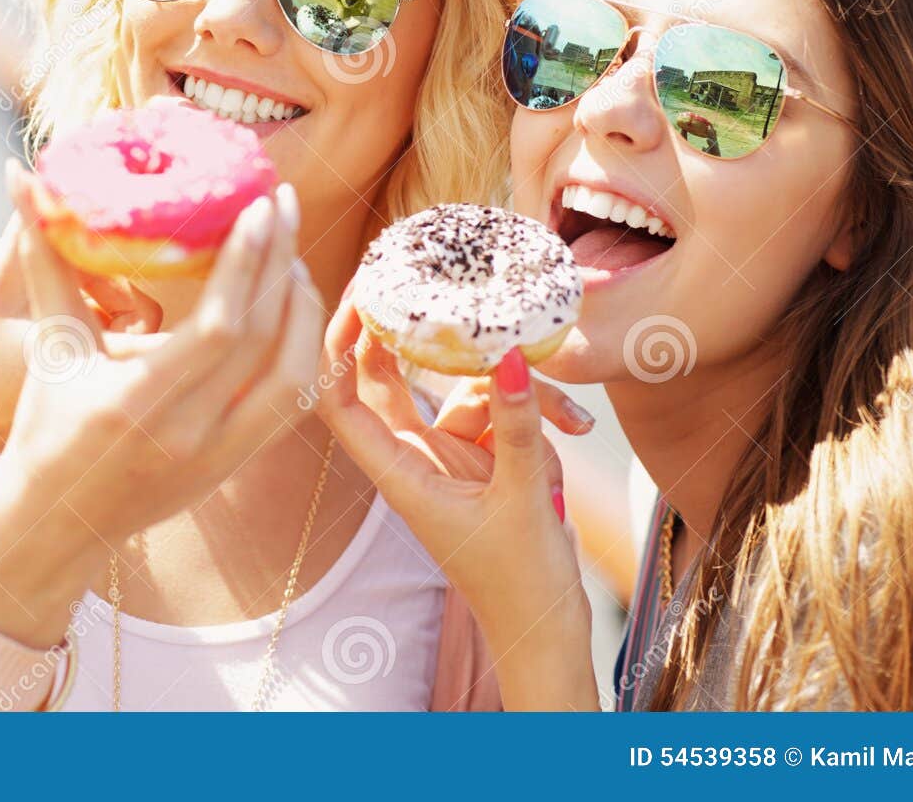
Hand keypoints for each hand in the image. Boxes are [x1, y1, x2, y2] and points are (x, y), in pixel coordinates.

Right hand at [0, 165, 322, 645]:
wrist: (50, 527)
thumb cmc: (40, 425)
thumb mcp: (47, 343)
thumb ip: (41, 255)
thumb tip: (18, 172)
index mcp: (136, 404)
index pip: (219, 328)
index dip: (248, 263)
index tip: (261, 205)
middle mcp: (187, 436)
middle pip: (264, 341)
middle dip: (282, 263)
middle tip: (284, 202)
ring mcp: (218, 457)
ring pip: (293, 375)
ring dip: (302, 307)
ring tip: (288, 251)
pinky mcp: (234, 465)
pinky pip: (290, 402)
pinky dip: (300, 347)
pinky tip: (290, 304)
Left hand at [315, 291, 599, 709]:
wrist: (550, 632)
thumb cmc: (522, 585)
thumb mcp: (524, 499)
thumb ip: (518, 426)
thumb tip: (511, 356)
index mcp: (399, 474)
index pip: (341, 401)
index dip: (336, 347)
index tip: (355, 297)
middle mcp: (415, 458)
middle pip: (390, 377)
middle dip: (406, 333)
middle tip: (420, 280)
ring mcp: (450, 455)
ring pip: (467, 392)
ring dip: (517, 395)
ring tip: (572, 420)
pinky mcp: (487, 458)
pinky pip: (503, 412)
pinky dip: (537, 414)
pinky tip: (576, 429)